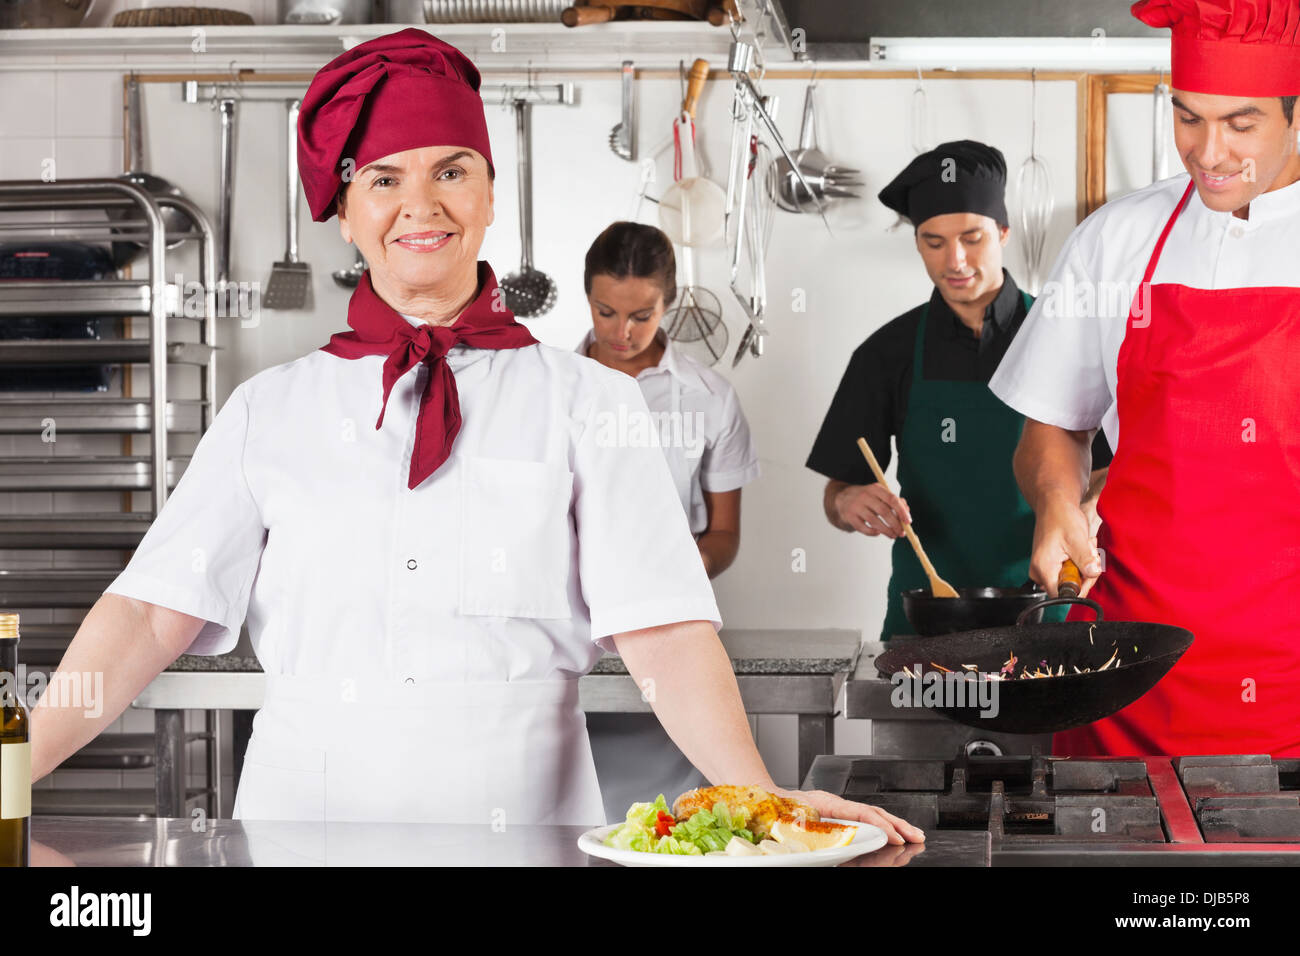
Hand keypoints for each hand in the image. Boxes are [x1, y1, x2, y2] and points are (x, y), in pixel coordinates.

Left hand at [771, 786, 924, 844]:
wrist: (759, 798)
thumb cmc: (772, 808)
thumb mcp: (790, 819)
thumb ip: (810, 830)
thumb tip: (831, 838)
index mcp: (825, 802)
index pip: (861, 812)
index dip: (881, 825)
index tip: (895, 837)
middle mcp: (834, 804)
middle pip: (872, 811)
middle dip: (897, 824)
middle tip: (916, 836)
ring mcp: (836, 808)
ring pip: (870, 815)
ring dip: (892, 825)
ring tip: (911, 835)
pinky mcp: (835, 815)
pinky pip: (862, 819)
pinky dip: (879, 826)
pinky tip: (889, 834)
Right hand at [834, 483, 911, 538]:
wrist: (841, 499)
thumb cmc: (866, 498)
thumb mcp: (879, 494)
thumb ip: (894, 501)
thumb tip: (907, 511)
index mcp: (875, 488)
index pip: (891, 499)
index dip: (901, 511)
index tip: (908, 522)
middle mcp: (864, 495)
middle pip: (884, 511)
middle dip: (895, 524)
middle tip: (901, 533)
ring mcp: (855, 506)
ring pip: (874, 521)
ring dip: (886, 530)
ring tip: (893, 536)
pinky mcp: (849, 516)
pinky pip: (863, 528)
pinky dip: (872, 532)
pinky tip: (878, 533)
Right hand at [1030, 496, 1102, 596]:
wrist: (1054, 505)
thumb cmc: (1061, 518)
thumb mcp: (1077, 539)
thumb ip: (1085, 559)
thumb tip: (1093, 574)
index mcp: (1043, 568)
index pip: (1062, 595)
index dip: (1080, 588)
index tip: (1089, 572)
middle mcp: (1040, 572)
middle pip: (1068, 588)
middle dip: (1085, 572)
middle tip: (1089, 553)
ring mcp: (1044, 569)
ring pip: (1071, 579)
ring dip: (1083, 565)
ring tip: (1084, 546)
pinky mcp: (1050, 564)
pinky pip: (1069, 572)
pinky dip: (1079, 561)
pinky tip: (1080, 547)